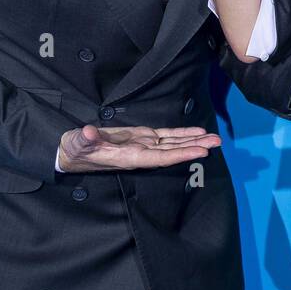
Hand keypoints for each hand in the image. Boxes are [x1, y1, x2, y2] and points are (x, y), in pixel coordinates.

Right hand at [58, 125, 221, 172]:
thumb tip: (88, 133)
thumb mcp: (76, 144)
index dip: (181, 154)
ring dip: (194, 140)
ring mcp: (143, 145)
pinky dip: (182, 133)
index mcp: (129, 157)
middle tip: (217, 143)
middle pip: (173, 151)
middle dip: (195, 147)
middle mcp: (141, 153)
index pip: (161, 157)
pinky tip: (198, 132)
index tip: (201, 152)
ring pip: (173, 143)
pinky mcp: (142, 136)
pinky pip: (167, 135)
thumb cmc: (74, 149)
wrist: (72, 151)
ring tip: (215, 138)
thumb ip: (83, 140)